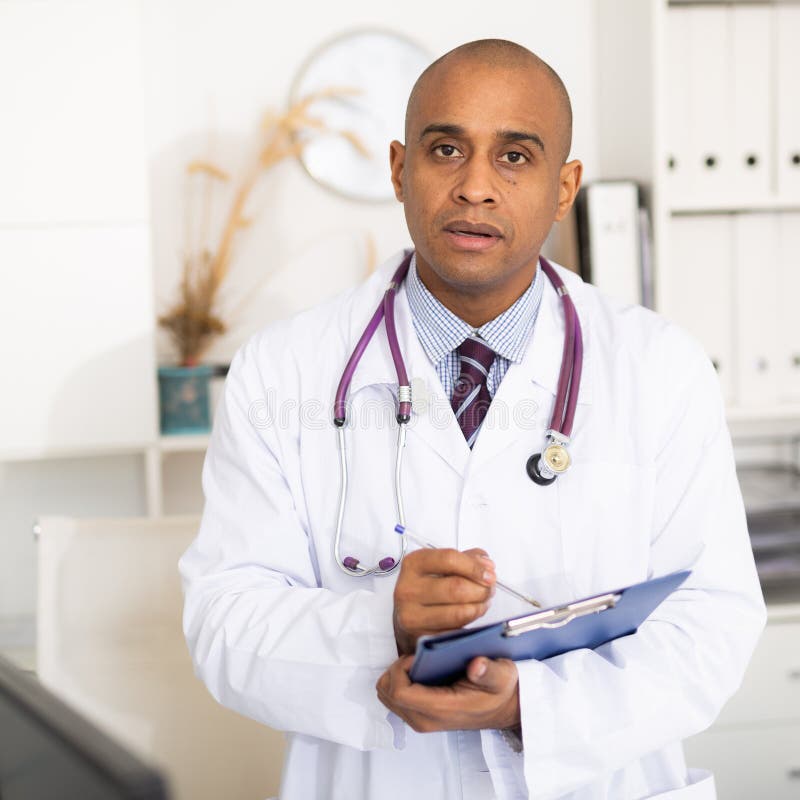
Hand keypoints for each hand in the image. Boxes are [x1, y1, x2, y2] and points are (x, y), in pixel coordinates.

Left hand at [376, 655, 519, 732]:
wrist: (504, 708)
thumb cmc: (500, 690)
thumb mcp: (502, 675)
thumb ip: (489, 671)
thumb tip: (476, 665)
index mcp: (441, 709)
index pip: (400, 693)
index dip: (400, 669)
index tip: (416, 656)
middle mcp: (425, 720)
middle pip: (387, 694)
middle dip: (395, 670)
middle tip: (415, 658)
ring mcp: (421, 720)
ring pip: (387, 696)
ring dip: (396, 676)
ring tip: (416, 664)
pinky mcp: (419, 716)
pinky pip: (395, 699)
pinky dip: (399, 682)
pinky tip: (418, 671)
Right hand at [393, 548, 495, 654]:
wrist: (406, 617)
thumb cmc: (427, 587)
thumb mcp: (440, 566)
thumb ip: (466, 559)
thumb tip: (487, 566)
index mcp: (414, 564)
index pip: (449, 559)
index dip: (475, 567)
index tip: (490, 574)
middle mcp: (408, 589)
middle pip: (457, 588)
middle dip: (481, 589)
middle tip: (489, 590)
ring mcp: (413, 616)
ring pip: (459, 613)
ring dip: (479, 607)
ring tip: (483, 602)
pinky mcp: (421, 637)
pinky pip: (457, 632)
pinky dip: (471, 624)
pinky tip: (473, 615)